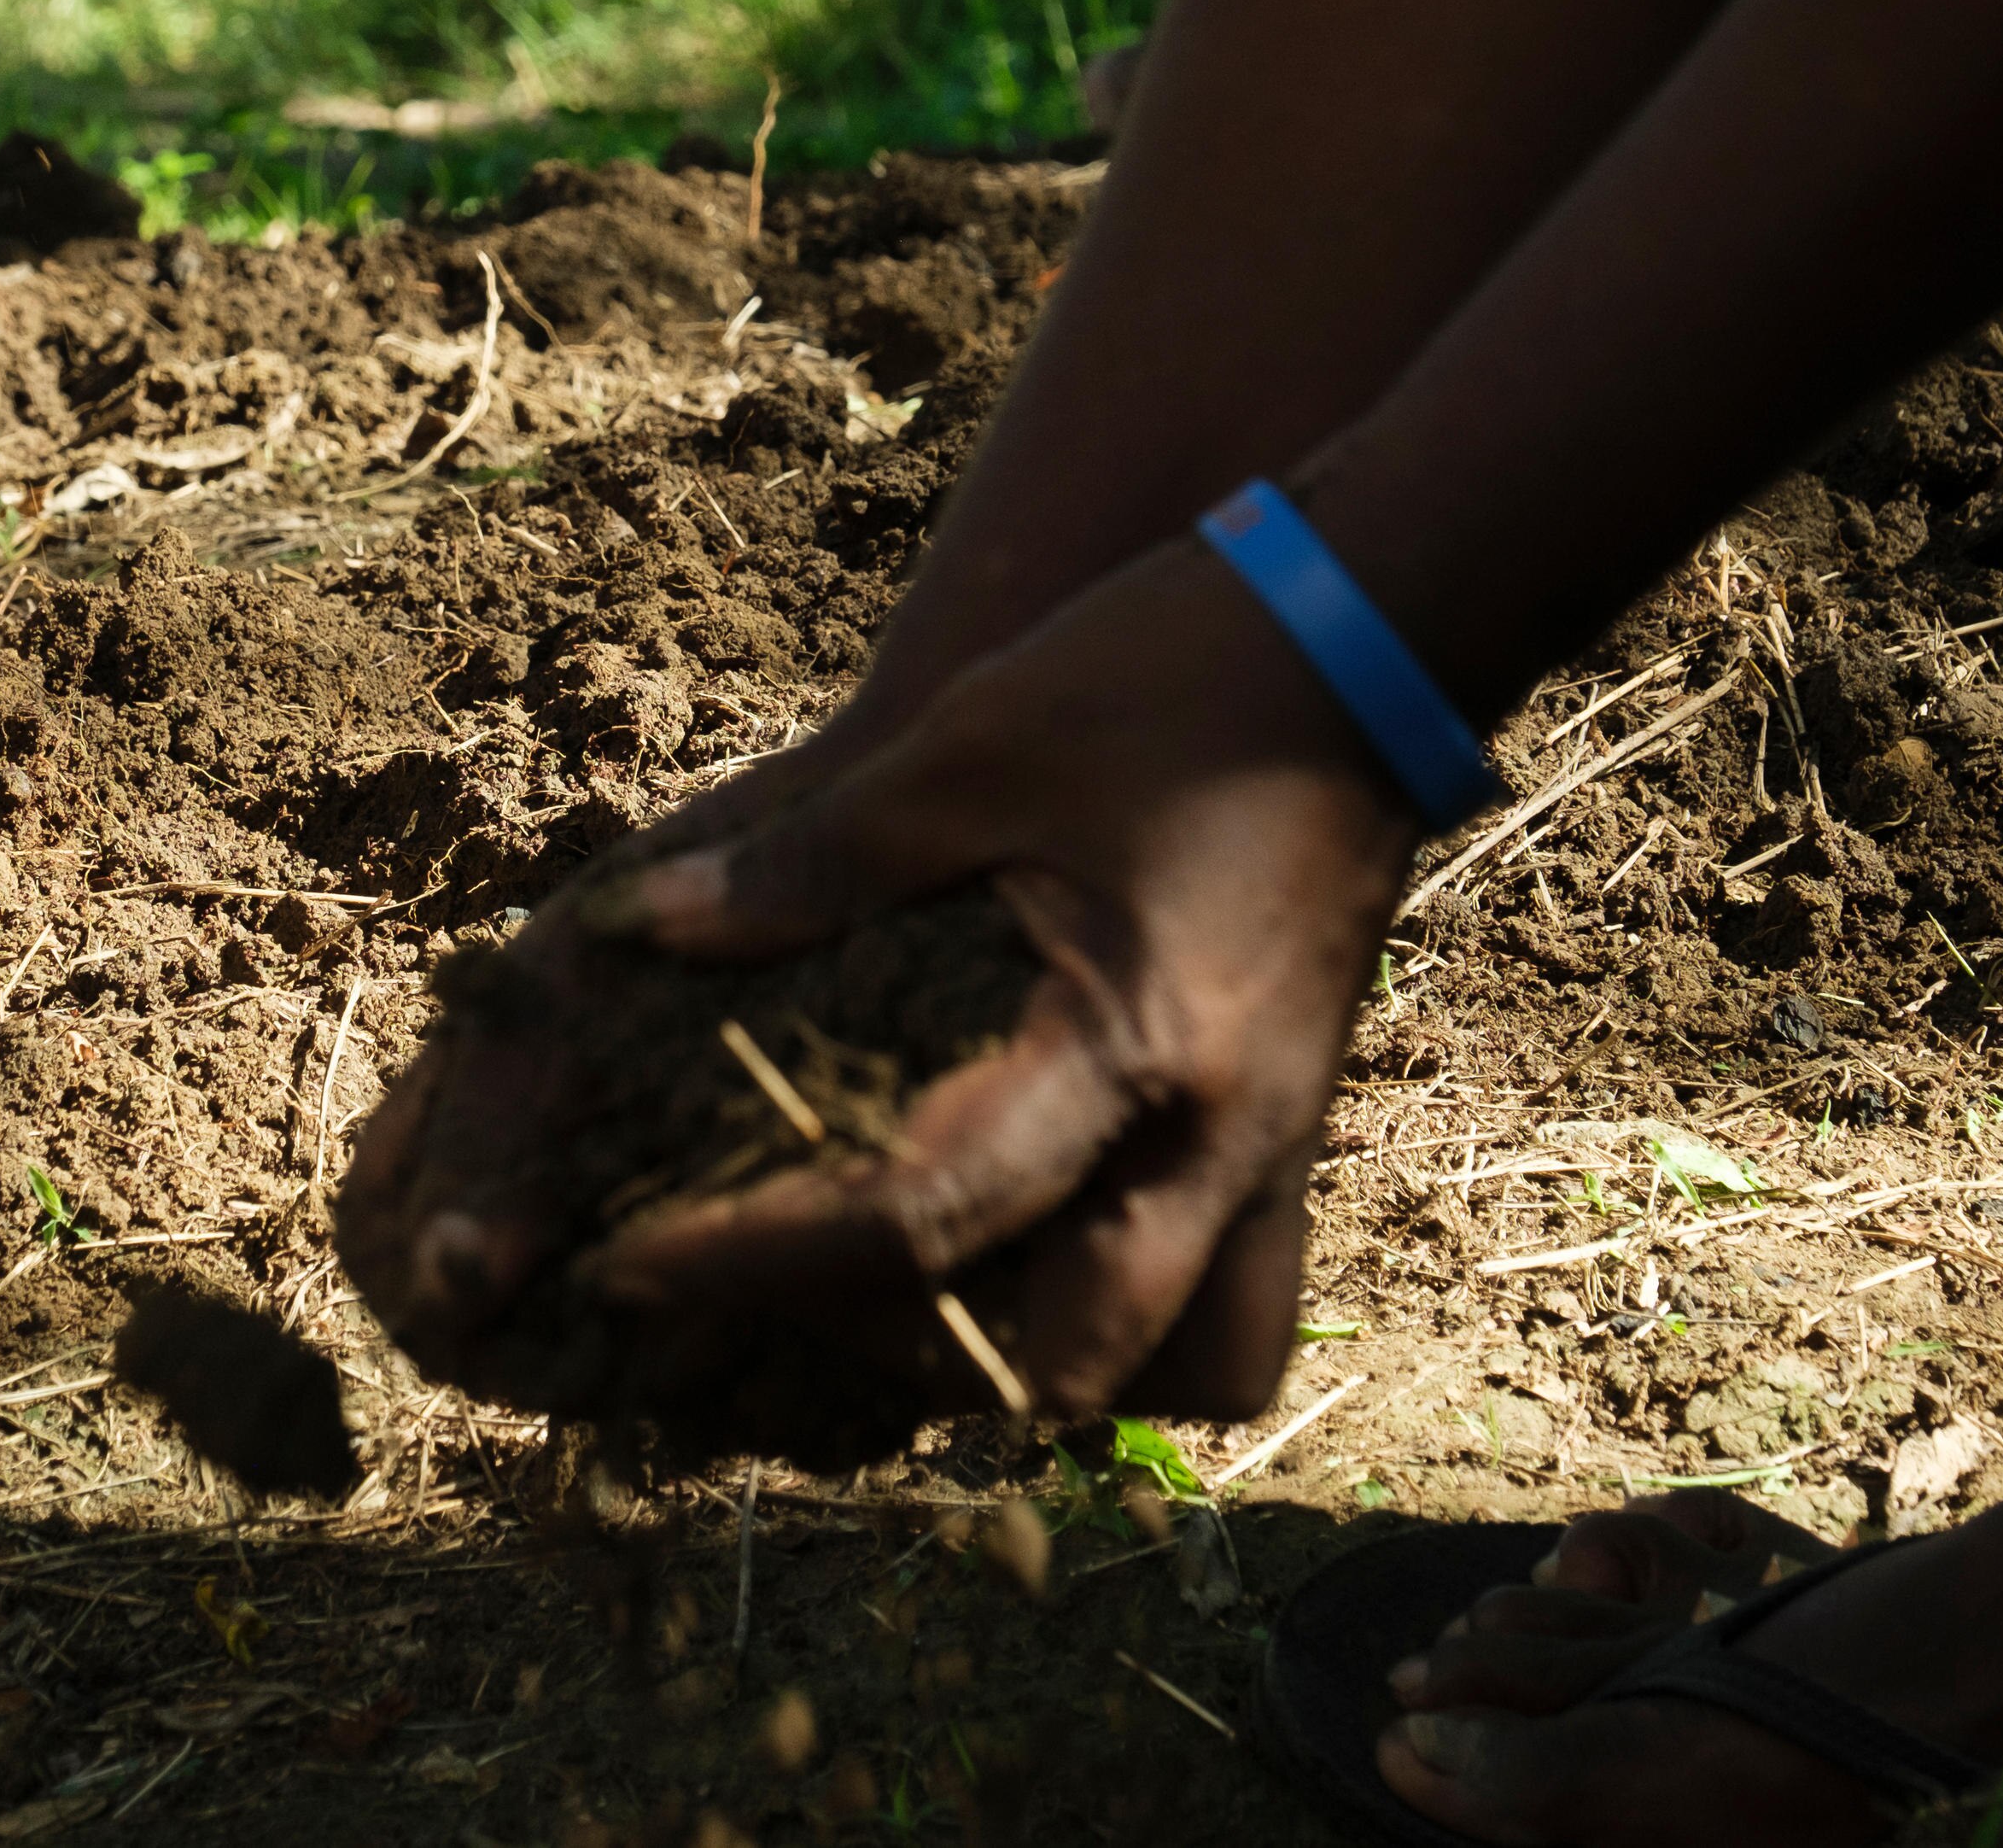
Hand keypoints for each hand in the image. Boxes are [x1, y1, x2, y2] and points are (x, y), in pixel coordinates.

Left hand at [344, 534, 1422, 1425]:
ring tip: (914, 1297)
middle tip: (784, 1289)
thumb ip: (809, 863)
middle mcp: (1221, 1136)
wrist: (1376, 634)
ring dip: (1056, 1365)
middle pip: (1068, 1364)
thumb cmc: (1168, 673)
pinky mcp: (1299, 1126)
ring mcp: (1280, 1145)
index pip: (918, 1218)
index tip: (626, 1266)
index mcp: (1133, 1043)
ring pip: (1196, 1368)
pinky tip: (1036, 1248)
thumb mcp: (968, 749)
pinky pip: (1235, 1297)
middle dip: (908, 1361)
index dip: (754, 1255)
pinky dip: (1137, 1313)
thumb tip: (641, 933)